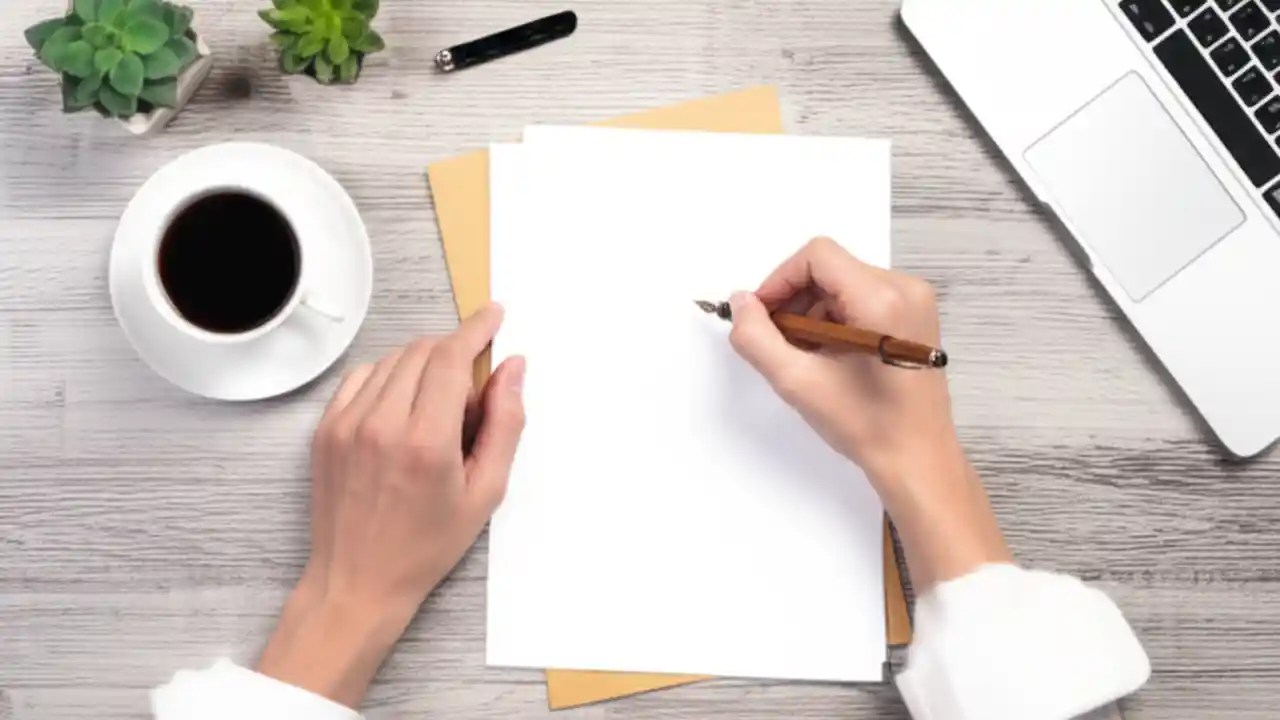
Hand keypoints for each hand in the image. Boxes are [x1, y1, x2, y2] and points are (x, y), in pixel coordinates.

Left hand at [257, 304, 525, 706]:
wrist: (357, 581)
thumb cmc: (425, 545)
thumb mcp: (485, 492)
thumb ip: (505, 423)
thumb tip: (512, 368)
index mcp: (426, 442)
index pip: (451, 357)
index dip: (476, 328)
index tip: (493, 315)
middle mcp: (381, 424)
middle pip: (423, 352)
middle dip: (454, 356)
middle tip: (468, 400)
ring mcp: (346, 424)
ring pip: (393, 360)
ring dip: (423, 367)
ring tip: (435, 414)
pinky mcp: (325, 429)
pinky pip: (362, 377)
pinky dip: (388, 378)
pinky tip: (402, 409)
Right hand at [729, 238, 1008, 587]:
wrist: (918, 459)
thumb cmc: (866, 425)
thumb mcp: (798, 383)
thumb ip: (757, 337)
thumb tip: (741, 302)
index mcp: (882, 300)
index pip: (817, 256)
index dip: (780, 280)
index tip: (763, 316)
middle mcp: (905, 289)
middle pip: (830, 269)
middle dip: (796, 301)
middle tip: (782, 344)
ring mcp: (915, 301)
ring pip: (843, 283)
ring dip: (814, 312)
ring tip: (807, 356)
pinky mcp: (916, 316)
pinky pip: (862, 297)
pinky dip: (836, 319)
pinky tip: (830, 356)